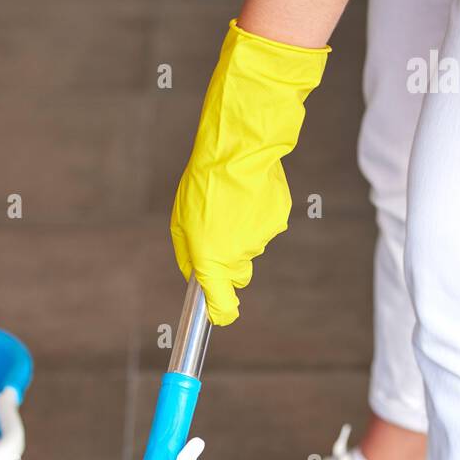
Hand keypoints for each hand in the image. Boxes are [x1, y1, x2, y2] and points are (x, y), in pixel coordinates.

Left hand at [170, 20, 328, 324]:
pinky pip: (265, 226)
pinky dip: (258, 214)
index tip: (219, 312)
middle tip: (218, 231)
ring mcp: (262, 239)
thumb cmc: (204, 182)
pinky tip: (249, 193)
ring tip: (231, 201)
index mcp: (212, 259)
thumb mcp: (180, 220)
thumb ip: (187, 254)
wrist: (239, 147)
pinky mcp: (278, 220)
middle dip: (228, 263)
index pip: (223, 306)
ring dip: (241, 231)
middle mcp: (239, 256)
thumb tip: (194, 272)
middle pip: (238, 275)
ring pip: (251, 247)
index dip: (221, 312)